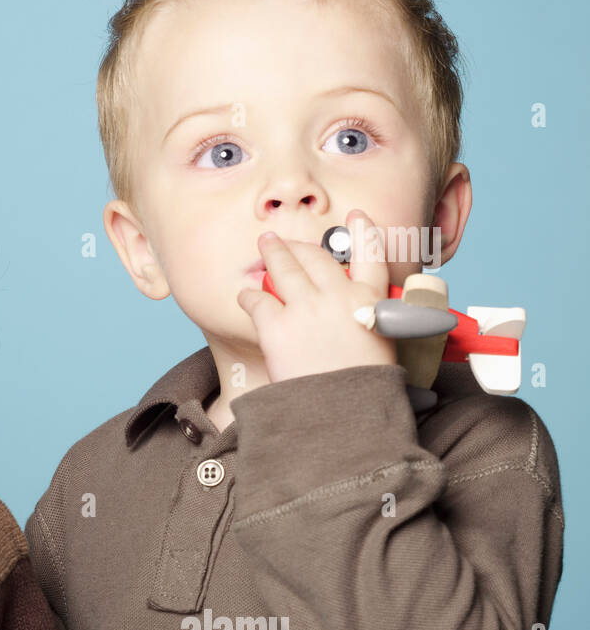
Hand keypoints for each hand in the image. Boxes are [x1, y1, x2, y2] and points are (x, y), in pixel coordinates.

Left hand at [236, 208, 396, 383]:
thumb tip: (358, 318)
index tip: (355, 217)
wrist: (341, 412)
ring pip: (284, 268)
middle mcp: (337, 295)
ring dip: (273, 253)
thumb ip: (369, 321)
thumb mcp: (383, 345)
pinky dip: (250, 297)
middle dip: (299, 245)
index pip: (371, 255)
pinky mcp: (276, 326)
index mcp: (370, 300)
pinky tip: (245, 296)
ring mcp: (305, 308)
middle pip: (316, 257)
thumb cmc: (364, 387)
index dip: (363, 232)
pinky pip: (257, 300)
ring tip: (265, 245)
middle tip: (286, 239)